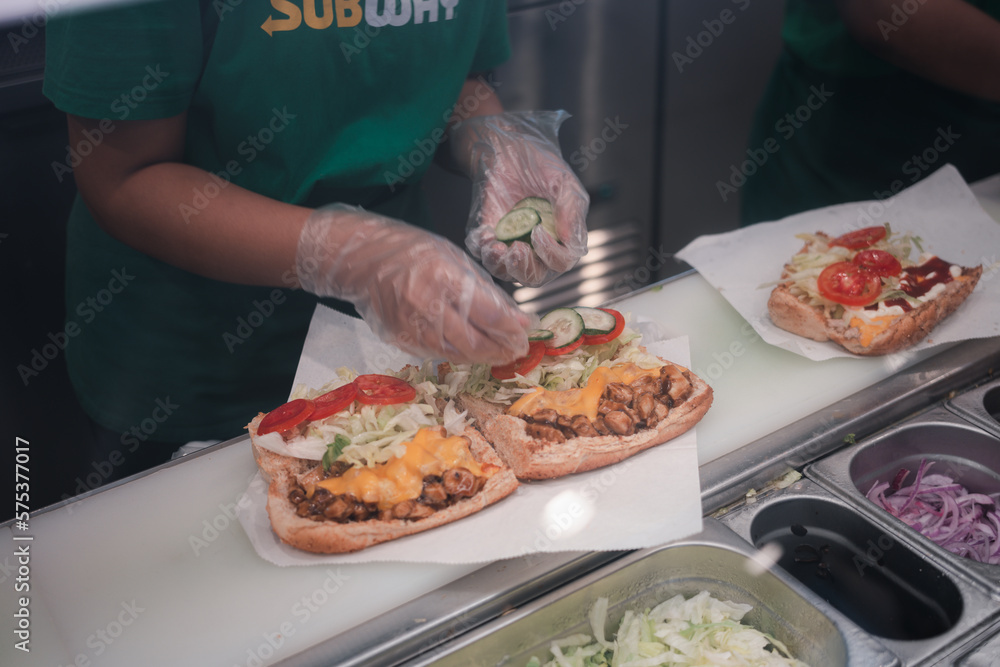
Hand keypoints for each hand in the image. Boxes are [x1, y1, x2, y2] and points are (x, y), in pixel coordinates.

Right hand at [295, 205, 529, 363]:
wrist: (364, 261)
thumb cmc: (414, 253)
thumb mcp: (456, 259)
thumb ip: (487, 291)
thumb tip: (518, 319)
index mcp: (445, 277)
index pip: (489, 313)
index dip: (511, 330)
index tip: (525, 333)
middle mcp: (427, 304)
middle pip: (475, 342)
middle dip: (501, 350)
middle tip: (516, 350)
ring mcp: (411, 326)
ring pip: (457, 354)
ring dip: (483, 357)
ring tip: (499, 352)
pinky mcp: (401, 339)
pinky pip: (437, 354)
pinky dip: (459, 354)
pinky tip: (471, 349)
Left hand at [455, 111, 589, 286]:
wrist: (507, 145)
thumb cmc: (540, 163)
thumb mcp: (563, 182)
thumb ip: (571, 210)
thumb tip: (571, 241)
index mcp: (562, 237)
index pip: (562, 262)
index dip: (552, 255)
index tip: (539, 232)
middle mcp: (537, 247)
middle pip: (534, 277)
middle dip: (525, 269)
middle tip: (517, 250)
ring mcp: (511, 243)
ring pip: (506, 272)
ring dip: (501, 266)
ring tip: (497, 247)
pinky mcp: (488, 236)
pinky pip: (483, 255)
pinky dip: (482, 251)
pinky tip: (485, 236)